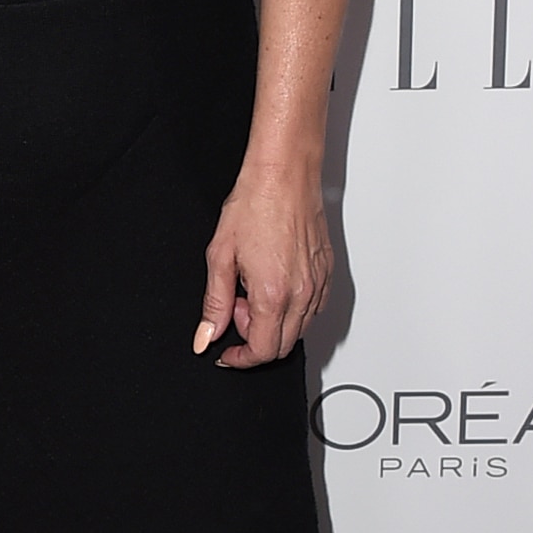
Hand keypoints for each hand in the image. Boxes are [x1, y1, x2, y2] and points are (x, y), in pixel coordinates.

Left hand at [195, 162, 332, 367]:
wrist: (283, 174)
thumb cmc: (254, 204)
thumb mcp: (220, 256)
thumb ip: (213, 304)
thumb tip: (206, 337)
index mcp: (273, 294)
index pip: (264, 350)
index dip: (242, 358)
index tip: (227, 352)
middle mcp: (302, 293)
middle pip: (284, 345)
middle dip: (255, 338)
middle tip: (235, 307)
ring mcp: (318, 283)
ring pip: (300, 329)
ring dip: (273, 323)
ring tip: (251, 289)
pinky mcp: (327, 272)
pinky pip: (313, 307)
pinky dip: (292, 309)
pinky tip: (273, 283)